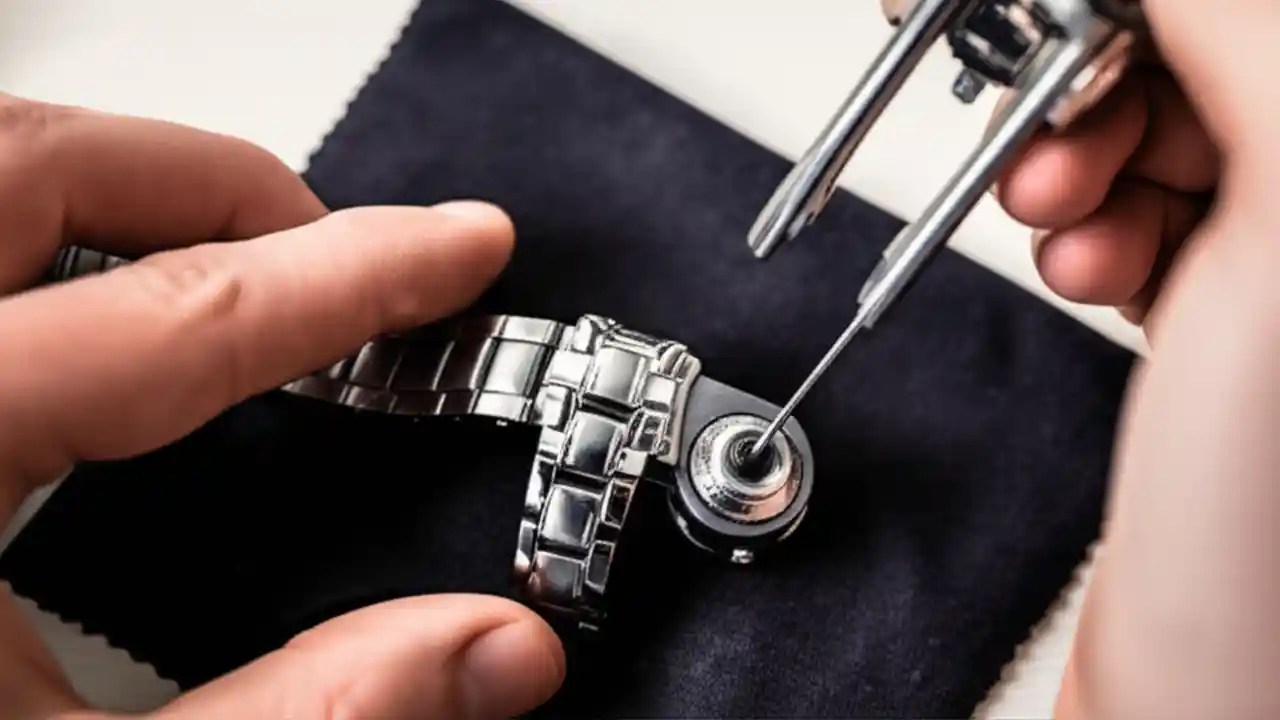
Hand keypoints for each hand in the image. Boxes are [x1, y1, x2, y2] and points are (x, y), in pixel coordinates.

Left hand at [0, 95, 564, 718]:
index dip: (352, 274)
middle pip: (35, 169)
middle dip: (219, 185)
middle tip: (341, 243)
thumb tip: (494, 652)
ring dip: (119, 185)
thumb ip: (308, 712)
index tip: (457, 244)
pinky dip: (47, 236)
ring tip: (237, 248)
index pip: (182, 314)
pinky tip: (106, 307)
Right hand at [986, 2, 1279, 717]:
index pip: (1258, 25)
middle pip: (1215, 67)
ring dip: (1082, 156)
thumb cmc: (1276, 531)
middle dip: (1107, 82)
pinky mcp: (1226, 310)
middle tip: (1051, 120)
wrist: (1210, 679)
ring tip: (1060, 212)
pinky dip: (1085, 220)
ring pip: (1168, 136)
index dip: (1163, 12)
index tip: (1069, 21)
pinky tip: (1082, 259)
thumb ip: (1238, 44)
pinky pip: (1142, 211)